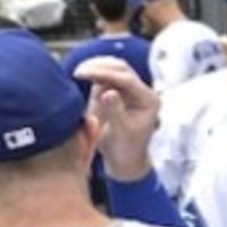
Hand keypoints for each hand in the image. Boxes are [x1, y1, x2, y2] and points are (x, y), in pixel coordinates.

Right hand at [71, 55, 158, 180]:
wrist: (123, 160)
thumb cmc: (125, 149)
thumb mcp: (120, 133)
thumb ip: (115, 111)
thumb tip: (108, 92)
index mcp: (148, 100)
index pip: (127, 79)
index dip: (105, 74)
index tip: (86, 73)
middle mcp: (141, 91)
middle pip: (121, 68)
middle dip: (99, 67)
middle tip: (79, 72)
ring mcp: (128, 90)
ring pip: (112, 67)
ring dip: (95, 67)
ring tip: (78, 73)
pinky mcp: (115, 91)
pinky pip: (103, 76)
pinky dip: (92, 73)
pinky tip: (79, 75)